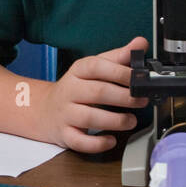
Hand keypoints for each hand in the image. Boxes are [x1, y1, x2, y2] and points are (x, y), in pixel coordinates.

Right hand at [35, 37, 149, 151]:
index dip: (120, 71)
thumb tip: (140, 43)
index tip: (139, 77)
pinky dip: (97, 143)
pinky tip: (110, 140)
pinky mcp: (65, 134)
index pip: (97, 66)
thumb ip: (118, 57)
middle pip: (98, 92)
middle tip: (141, 100)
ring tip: (131, 120)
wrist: (44, 110)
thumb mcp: (93, 69)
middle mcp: (69, 91)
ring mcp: (65, 114)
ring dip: (116, 120)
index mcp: (78, 72)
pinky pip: (79, 141)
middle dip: (124, 97)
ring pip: (90, 118)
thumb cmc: (75, 89)